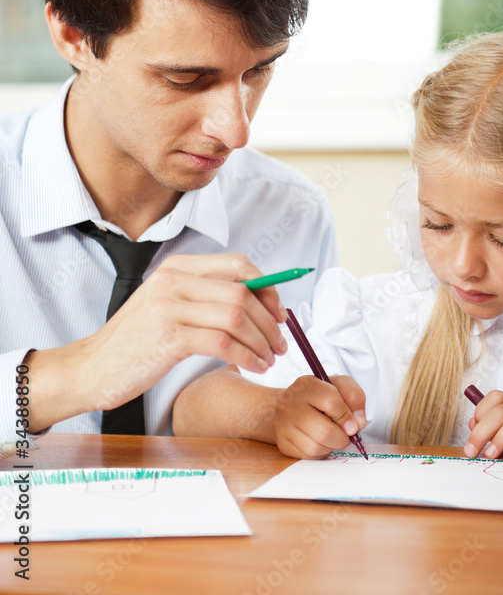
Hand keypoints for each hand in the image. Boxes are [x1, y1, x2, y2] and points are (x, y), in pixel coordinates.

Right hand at [26, 253, 288, 431]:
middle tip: (281, 342)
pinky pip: (223, 343)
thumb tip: (257, 303)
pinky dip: (247, 356)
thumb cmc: (135, 342)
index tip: (279, 312)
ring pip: (237, 317)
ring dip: (262, 341)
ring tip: (269, 359)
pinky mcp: (168, 336)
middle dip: (270, 321)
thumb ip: (204, 297)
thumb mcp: (168, 305)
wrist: (91, 368)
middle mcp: (174, 279)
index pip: (238, 265)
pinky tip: (253, 367)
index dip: (267, 287)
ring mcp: (170, 306)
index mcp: (178, 267)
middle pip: (242, 292)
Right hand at [273, 374, 366, 458]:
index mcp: (306, 385)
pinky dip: (320, 452)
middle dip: (342, 437)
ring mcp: (284, 425)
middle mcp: (290, 404)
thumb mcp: (338, 386)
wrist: (290, 405)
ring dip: (331, 446)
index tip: (353, 423)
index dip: (347, 415)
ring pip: (316, 447)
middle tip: (345, 434)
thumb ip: (354, 397)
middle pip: (324, 431)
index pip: (331, 401)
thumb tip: (359, 422)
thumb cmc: (319, 396)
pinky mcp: (283, 444)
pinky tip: (320, 441)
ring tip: (332, 436)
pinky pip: (308, 456)